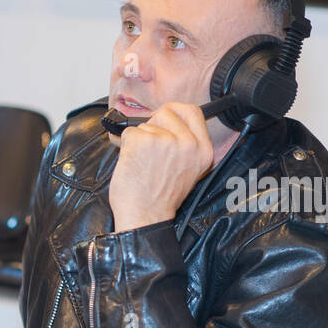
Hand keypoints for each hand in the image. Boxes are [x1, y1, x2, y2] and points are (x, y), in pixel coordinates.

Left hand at [108, 102, 214, 233]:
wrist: (145, 216)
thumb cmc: (159, 199)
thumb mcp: (187, 171)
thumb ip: (183, 146)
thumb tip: (166, 124)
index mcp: (203, 150)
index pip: (193, 112)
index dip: (176, 111)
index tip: (166, 117)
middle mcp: (188, 143)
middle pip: (167, 112)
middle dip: (153, 124)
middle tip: (147, 146)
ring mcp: (166, 140)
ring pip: (145, 124)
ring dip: (139, 140)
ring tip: (142, 164)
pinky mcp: (144, 141)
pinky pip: (129, 133)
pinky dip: (125, 146)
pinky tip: (132, 164)